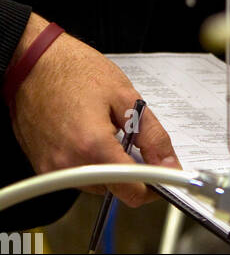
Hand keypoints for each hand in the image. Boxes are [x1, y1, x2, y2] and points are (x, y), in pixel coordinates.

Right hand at [8, 15, 181, 206]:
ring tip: (102, 129)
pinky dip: (88, 162)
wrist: (35, 64)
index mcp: (93, 147)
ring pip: (96, 184)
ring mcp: (53, 170)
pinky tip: (85, 134)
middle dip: (129, 168)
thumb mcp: (125, 96)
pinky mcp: (43, 168)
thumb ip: (152, 135)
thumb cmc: (76, 71)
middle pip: (115, 188)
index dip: (153, 186)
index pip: (131, 191)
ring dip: (107, 165)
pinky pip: (77, 177)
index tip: (161, 174)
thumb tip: (169, 163)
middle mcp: (70, 166)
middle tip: (127, 134)